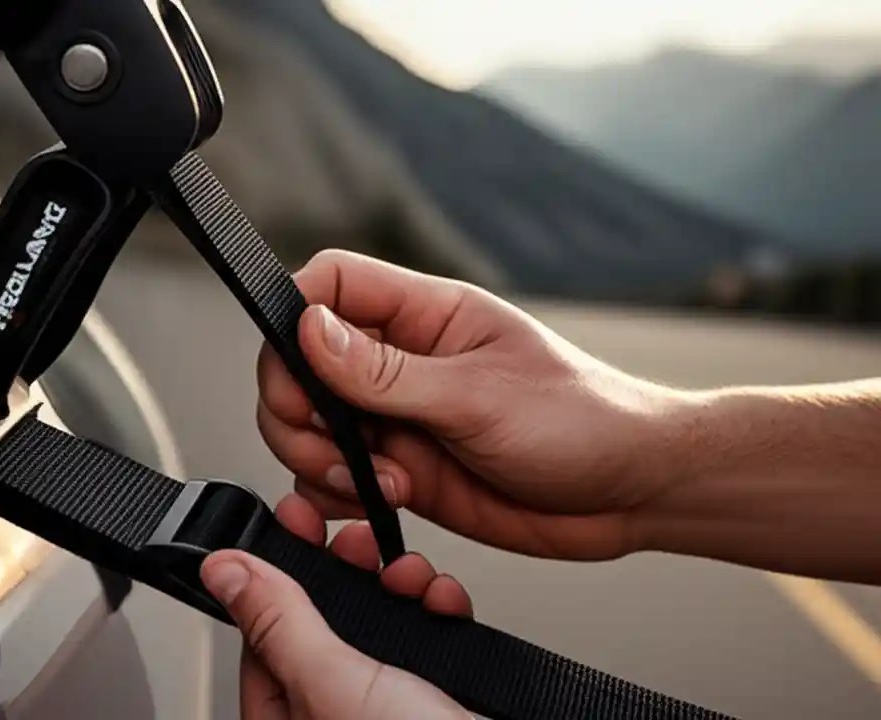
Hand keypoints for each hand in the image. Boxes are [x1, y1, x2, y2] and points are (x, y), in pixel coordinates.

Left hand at [201, 494, 472, 719]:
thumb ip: (279, 623)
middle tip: (356, 538)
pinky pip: (428, 637)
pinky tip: (445, 600)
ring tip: (410, 575)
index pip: (262, 637)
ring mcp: (388, 710)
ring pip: (378, 625)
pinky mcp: (438, 699)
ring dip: (398, 585)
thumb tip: (223, 570)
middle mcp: (335, 718)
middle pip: (323, 623)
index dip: (277, 574)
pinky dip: (439, 610)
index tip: (292, 521)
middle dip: (345, 572)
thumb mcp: (333, 683)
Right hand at [258, 250, 689, 559]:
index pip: (330, 285)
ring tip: (374, 484)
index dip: (295, 316)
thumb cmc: (582, 421)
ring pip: (306, 426)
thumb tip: (307, 330)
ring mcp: (396, 418)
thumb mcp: (479, 395)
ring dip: (316, 461)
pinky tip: (382, 505)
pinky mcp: (400, 471)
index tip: (295, 365)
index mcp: (424, 315)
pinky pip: (333, 478)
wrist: (632, 493)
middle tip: (331, 446)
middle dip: (295, 409)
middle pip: (297, 363)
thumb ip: (386, 373)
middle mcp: (399, 362)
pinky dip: (334, 497)